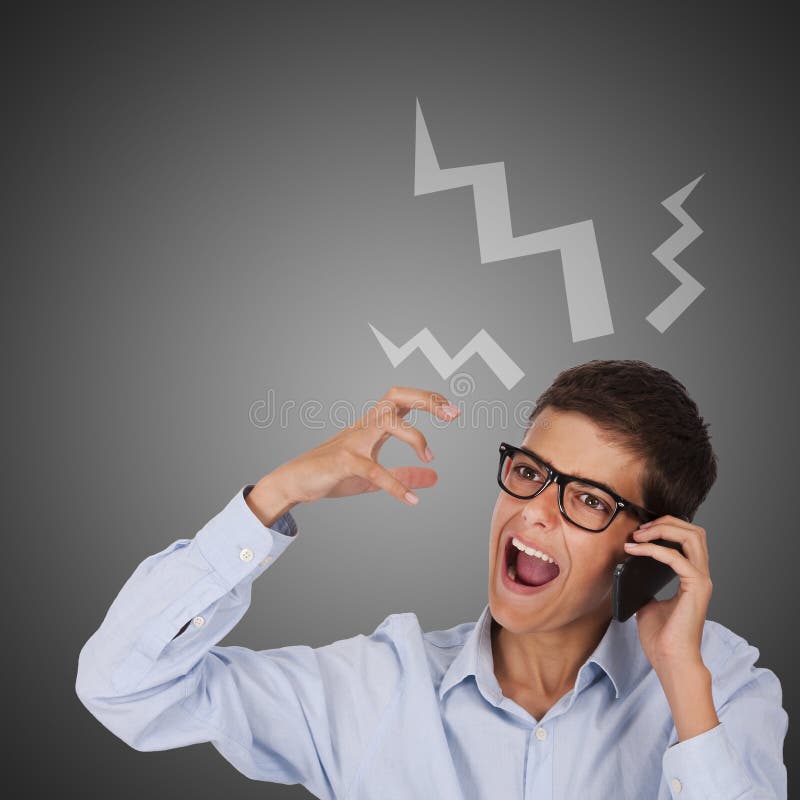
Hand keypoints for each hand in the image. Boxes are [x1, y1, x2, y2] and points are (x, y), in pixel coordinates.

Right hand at [249, 386, 460, 519]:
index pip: (404, 400)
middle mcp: (364, 426)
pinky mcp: (344, 462)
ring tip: (429, 457)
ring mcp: (353, 441)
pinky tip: (411, 500)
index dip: (429, 400)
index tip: (452, 410)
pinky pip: (374, 471)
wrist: (295, 482)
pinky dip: (395, 486)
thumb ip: (405, 474)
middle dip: (427, 399)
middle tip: (453, 413)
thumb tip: (435, 477)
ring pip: (387, 422)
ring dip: (415, 437)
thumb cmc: (333, 473)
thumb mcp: (374, 475)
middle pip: (397, 396)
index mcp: (372, 424)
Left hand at [623, 516, 712, 672]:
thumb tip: (626, 567)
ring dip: (663, 530)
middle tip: (640, 528)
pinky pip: (676, 558)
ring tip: (638, 535)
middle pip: (694, 531)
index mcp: (692, 576)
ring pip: (692, 537)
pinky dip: (654, 550)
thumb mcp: (646, 601)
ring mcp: (701, 581)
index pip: (688, 538)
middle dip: (666, 522)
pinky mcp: (696, 588)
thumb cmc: (661, 636)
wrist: (670, 660)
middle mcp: (700, 575)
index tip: (638, 531)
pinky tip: (636, 550)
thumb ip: (643, 583)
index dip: (665, 527)